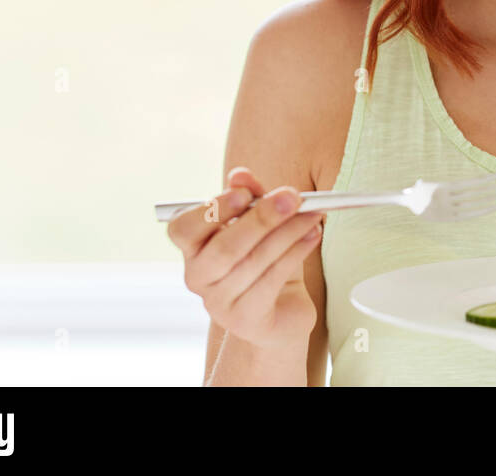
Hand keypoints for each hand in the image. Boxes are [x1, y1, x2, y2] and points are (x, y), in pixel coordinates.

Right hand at [167, 166, 325, 350]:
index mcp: (193, 249)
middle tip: (292, 197)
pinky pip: (272, 280)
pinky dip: (296, 253)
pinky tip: (313, 235)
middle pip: (223, 248)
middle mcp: (198, 277)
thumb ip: (250, 198)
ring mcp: (219, 303)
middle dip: (261, 218)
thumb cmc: (265, 262)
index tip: (244, 193)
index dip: (210, 211)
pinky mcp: (246, 320)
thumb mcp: (259, 225)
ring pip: (253, 262)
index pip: (182, 229)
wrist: (280, 313)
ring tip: (313, 214)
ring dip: (288, 232)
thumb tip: (240, 174)